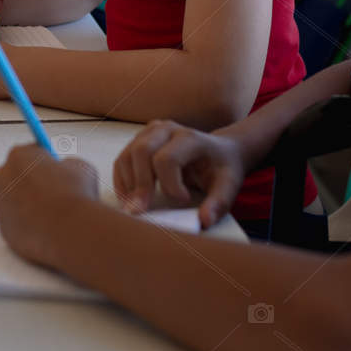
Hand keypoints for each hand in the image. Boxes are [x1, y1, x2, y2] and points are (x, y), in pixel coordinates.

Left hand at [0, 145, 99, 266]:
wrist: (69, 230)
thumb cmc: (76, 194)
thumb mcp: (81, 167)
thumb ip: (67, 166)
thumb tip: (66, 171)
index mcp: (18, 156)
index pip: (28, 152)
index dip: (43, 160)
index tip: (52, 166)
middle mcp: (1, 178)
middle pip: (14, 175)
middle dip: (29, 181)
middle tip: (51, 190)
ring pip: (12, 202)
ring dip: (26, 205)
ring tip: (52, 213)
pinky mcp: (4, 230)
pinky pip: (16, 225)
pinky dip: (28, 226)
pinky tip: (46, 229)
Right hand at [113, 119, 246, 227]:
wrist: (219, 151)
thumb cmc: (222, 169)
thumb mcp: (229, 186)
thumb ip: (218, 203)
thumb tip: (204, 221)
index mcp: (191, 138)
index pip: (167, 159)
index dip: (169, 185)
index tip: (183, 200)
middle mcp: (168, 129)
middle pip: (142, 151)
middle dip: (139, 185)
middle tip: (142, 211)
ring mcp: (151, 132)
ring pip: (127, 155)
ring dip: (127, 184)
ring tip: (135, 207)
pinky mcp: (140, 140)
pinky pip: (122, 159)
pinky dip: (121, 181)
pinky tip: (128, 199)